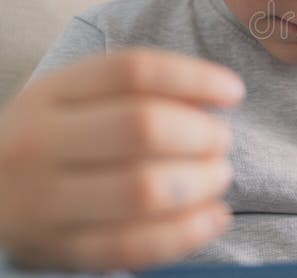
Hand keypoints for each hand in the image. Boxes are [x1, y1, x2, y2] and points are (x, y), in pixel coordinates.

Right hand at [0, 48, 244, 271]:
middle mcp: (40, 142)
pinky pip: (132, 246)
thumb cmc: (54, 140)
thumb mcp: (76, 100)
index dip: (194, 77)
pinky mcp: (57, 250)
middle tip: (221, 140)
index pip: (133, 70)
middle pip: (143, 127)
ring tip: (218, 175)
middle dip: (201, 134)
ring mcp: (44, 201)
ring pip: (142, 189)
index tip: (233, 92)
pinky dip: (186, 232)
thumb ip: (137, 91)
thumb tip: (216, 94)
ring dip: (200, 182)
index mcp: (51, 93)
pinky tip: (215, 217)